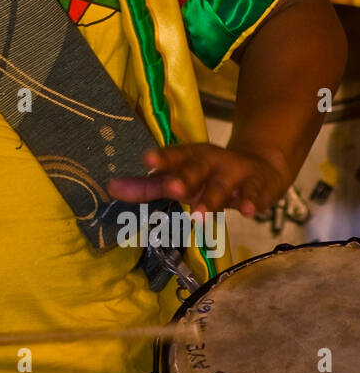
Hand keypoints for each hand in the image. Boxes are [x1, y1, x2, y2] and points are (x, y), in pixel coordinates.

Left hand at [108, 143, 291, 216]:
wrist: (262, 165)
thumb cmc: (209, 175)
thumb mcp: (180, 177)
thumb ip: (146, 186)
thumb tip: (110, 188)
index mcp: (190, 158)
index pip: (174, 157)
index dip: (161, 158)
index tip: (146, 159)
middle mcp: (211, 162)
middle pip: (196, 168)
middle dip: (185, 178)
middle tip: (173, 189)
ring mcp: (236, 174)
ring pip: (222, 185)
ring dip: (212, 199)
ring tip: (199, 216)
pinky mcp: (258, 187)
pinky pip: (255, 194)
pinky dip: (251, 201)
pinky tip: (247, 211)